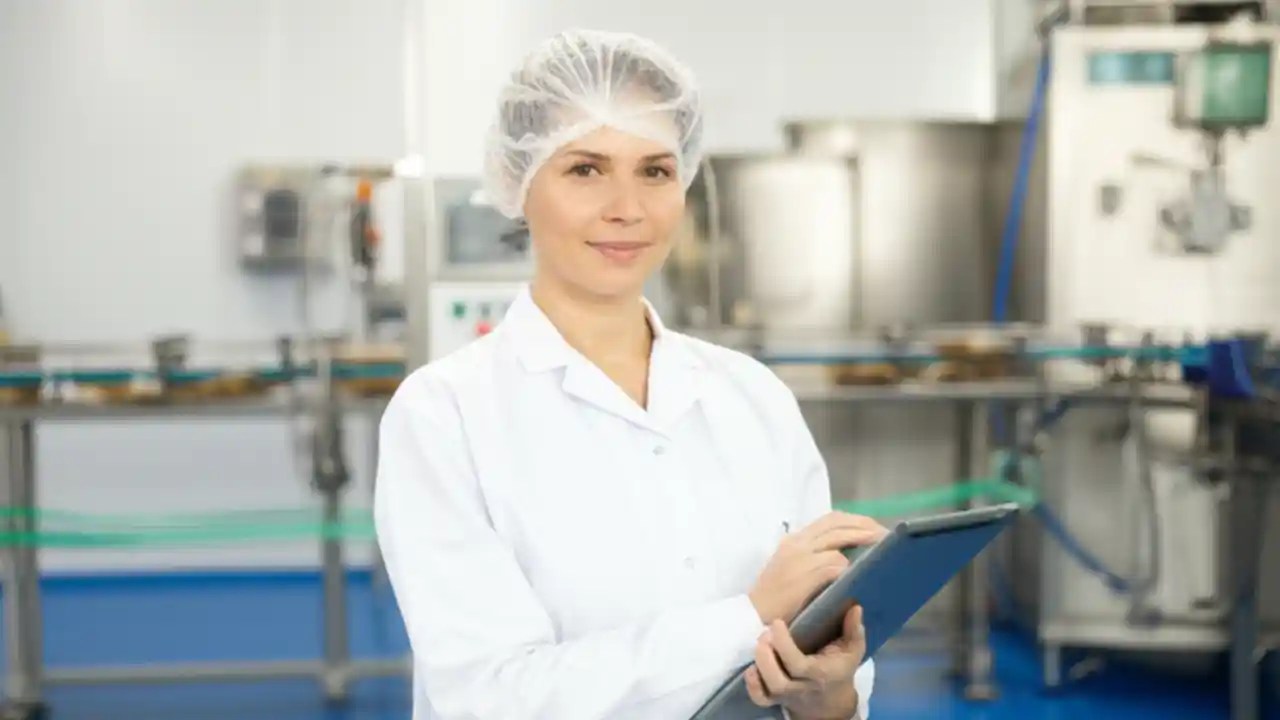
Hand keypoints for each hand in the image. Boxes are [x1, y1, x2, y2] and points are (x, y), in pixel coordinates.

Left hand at [745, 604, 866, 718]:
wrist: (831, 702)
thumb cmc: (839, 669)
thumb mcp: (852, 650)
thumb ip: (854, 630)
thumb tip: (855, 608)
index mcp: (819, 674)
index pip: (798, 664)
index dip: (783, 644)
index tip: (777, 622)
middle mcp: (800, 687)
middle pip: (777, 681)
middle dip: (765, 656)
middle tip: (763, 633)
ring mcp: (785, 695)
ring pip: (765, 691)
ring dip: (758, 666)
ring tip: (758, 644)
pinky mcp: (774, 699)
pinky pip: (759, 698)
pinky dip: (752, 684)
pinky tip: (751, 666)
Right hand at [748, 512, 887, 624]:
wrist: (751, 616)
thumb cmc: (773, 598)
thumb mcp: (788, 568)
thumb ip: (811, 557)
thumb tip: (845, 556)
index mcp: (794, 540)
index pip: (829, 520)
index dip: (854, 520)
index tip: (873, 526)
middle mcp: (797, 543)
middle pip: (837, 524)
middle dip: (864, 526)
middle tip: (885, 536)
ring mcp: (800, 557)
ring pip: (838, 541)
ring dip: (862, 542)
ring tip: (882, 550)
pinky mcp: (804, 575)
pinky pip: (835, 564)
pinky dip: (850, 566)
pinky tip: (862, 572)